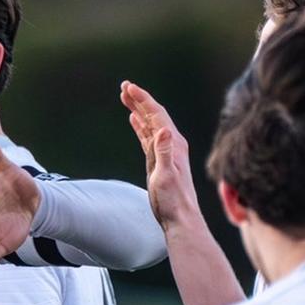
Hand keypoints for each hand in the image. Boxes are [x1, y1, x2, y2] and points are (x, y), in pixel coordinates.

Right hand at [121, 81, 200, 230]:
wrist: (181, 218)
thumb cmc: (174, 201)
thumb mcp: (167, 176)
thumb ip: (164, 153)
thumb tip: (162, 130)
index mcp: (174, 143)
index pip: (156, 114)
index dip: (142, 99)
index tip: (128, 87)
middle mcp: (171, 143)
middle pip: (153, 115)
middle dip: (139, 100)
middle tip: (123, 86)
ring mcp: (165, 151)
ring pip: (150, 124)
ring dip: (138, 110)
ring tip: (125, 97)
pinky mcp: (159, 160)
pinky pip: (148, 137)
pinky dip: (140, 126)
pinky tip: (134, 120)